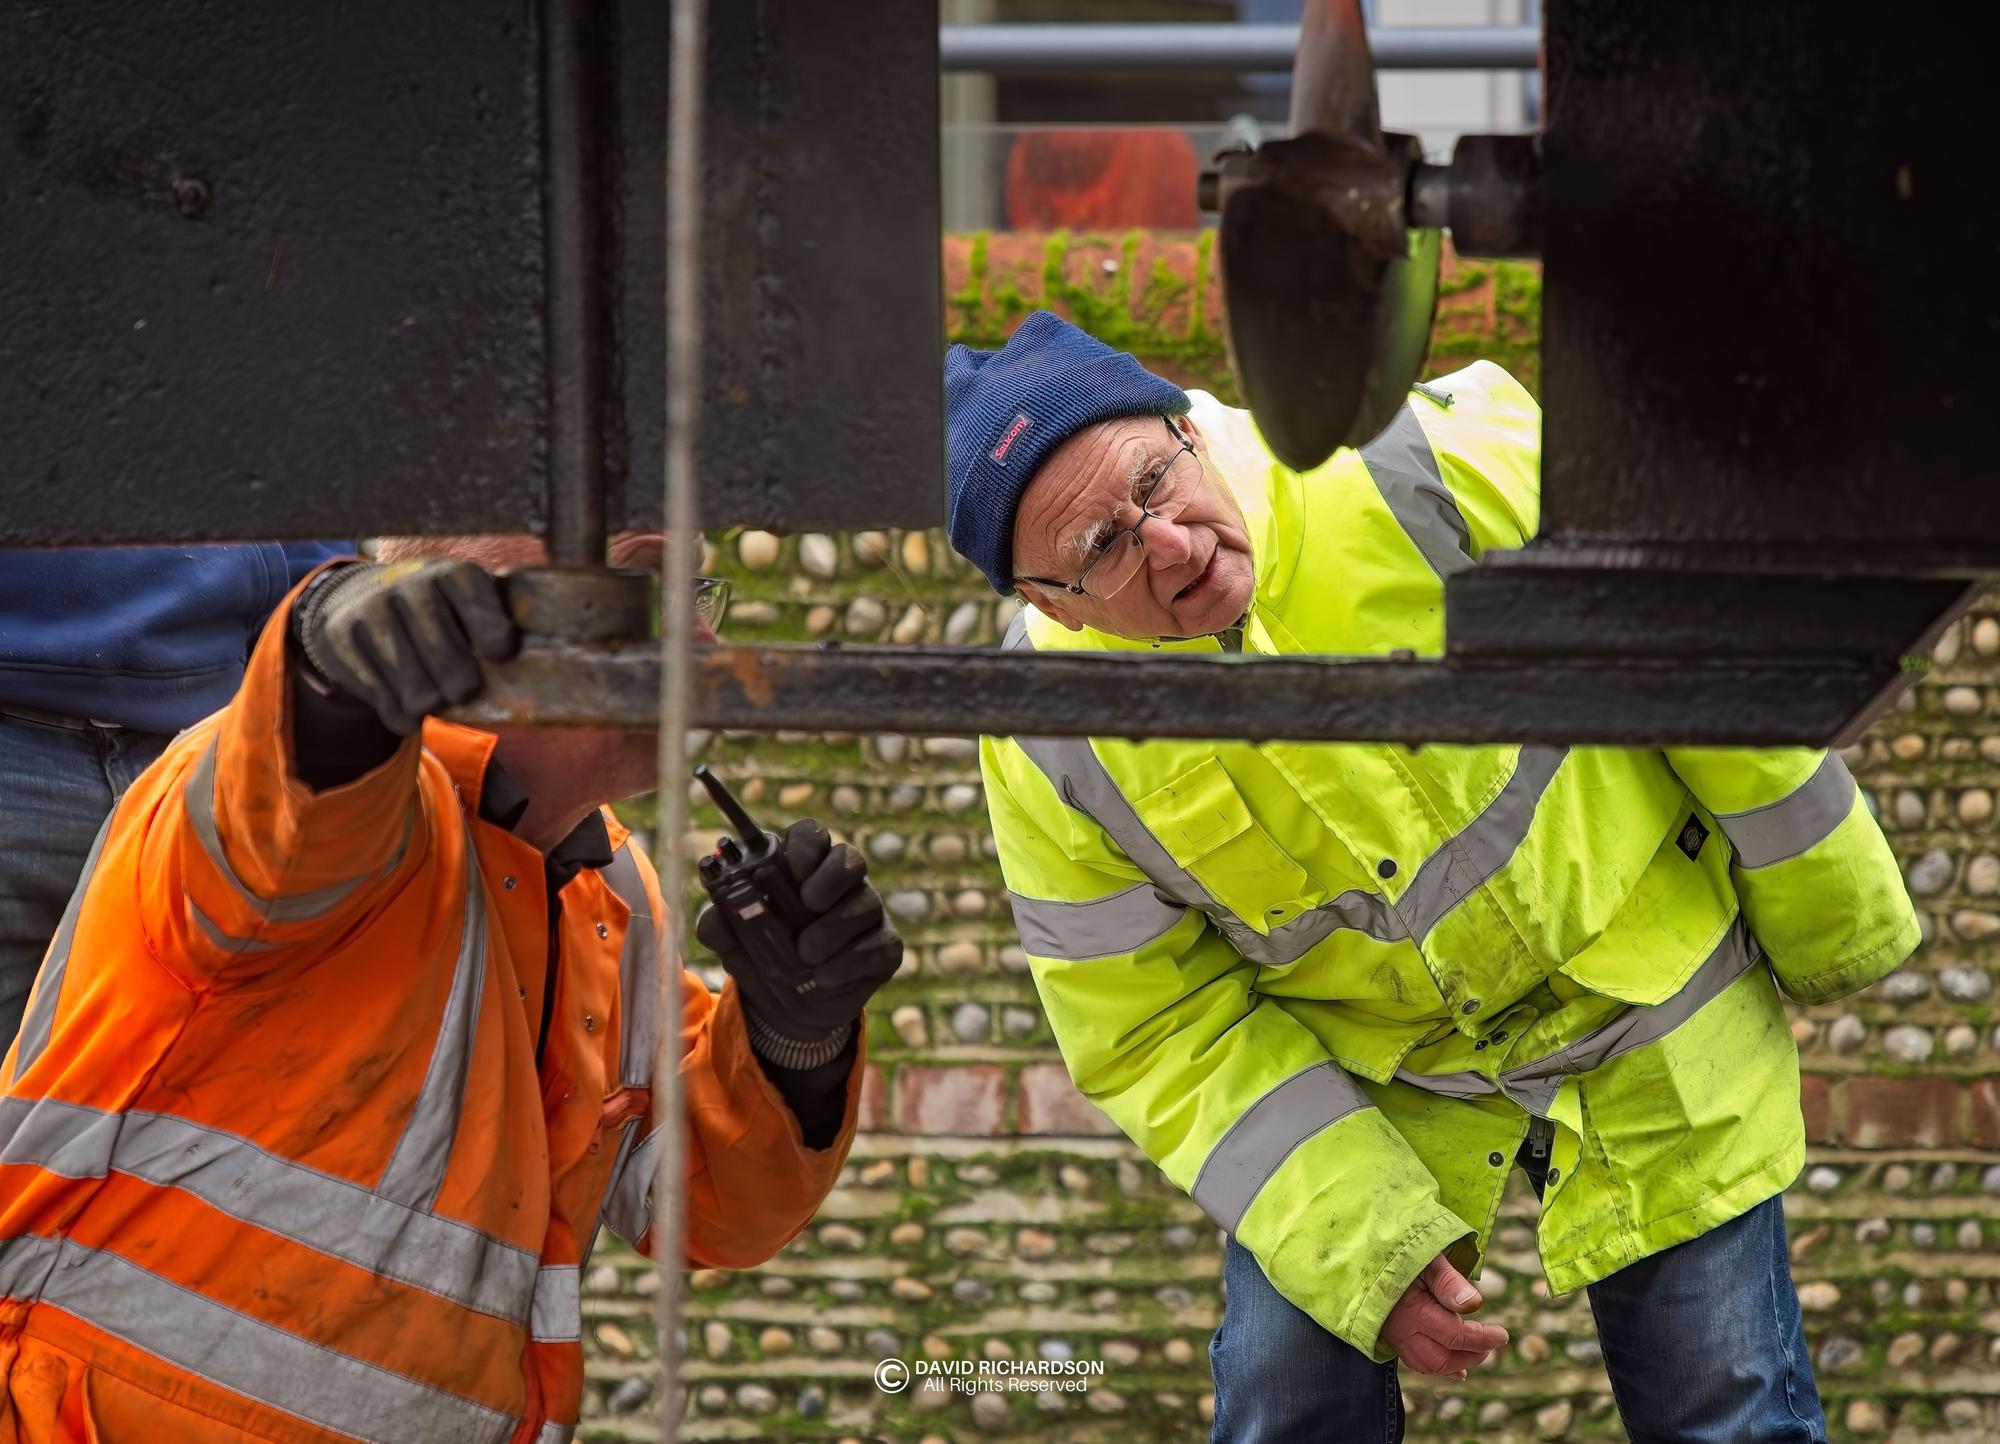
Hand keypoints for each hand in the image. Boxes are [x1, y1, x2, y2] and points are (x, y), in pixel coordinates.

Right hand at [293, 561, 518, 733]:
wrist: (354, 597)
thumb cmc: (433, 610)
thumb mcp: (467, 602)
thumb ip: (499, 623)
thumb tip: (527, 656)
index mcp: (453, 575)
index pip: (490, 625)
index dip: (497, 647)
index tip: (496, 656)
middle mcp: (409, 585)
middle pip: (450, 665)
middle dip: (462, 686)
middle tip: (461, 687)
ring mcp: (370, 610)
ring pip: (418, 693)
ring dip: (431, 704)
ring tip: (433, 696)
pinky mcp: (339, 638)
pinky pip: (385, 703)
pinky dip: (402, 716)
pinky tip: (405, 705)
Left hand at [695, 818, 903, 1051]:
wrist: (788, 1013)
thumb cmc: (763, 961)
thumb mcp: (734, 945)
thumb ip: (720, 927)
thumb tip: (713, 919)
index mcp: (802, 870)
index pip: (812, 835)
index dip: (807, 845)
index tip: (794, 867)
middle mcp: (840, 884)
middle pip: (850, 858)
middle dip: (831, 878)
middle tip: (809, 903)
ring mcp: (867, 913)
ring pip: (866, 903)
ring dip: (835, 928)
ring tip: (807, 956)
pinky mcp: (885, 947)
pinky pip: (881, 944)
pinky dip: (852, 960)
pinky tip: (827, 976)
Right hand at [1379, 1254, 1508, 1379]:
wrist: (1363, 1253)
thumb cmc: (1400, 1250)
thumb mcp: (1427, 1257)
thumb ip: (1448, 1280)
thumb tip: (1473, 1304)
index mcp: (1411, 1309)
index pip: (1454, 1336)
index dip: (1482, 1339)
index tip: (1503, 1335)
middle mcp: (1400, 1329)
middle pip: (1440, 1359)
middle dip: (1471, 1356)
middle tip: (1491, 1343)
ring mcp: (1393, 1335)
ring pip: (1427, 1365)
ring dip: (1456, 1363)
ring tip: (1478, 1352)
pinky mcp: (1391, 1335)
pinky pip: (1415, 1361)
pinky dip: (1440, 1367)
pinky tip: (1459, 1370)